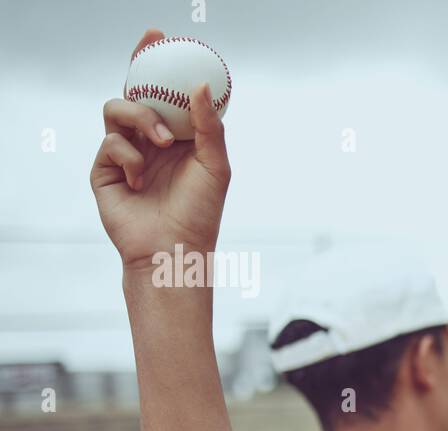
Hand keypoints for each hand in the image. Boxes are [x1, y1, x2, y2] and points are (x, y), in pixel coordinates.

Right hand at [90, 29, 230, 270]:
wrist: (174, 249)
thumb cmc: (201, 212)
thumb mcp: (215, 166)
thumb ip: (208, 126)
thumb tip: (199, 86)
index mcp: (178, 138)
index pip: (166, 94)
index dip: (161, 65)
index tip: (164, 37)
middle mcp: (150, 142)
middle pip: (135, 92)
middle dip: (139, 66)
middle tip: (150, 48)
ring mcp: (125, 154)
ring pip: (117, 109)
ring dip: (141, 117)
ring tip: (163, 143)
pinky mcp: (104, 170)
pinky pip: (109, 143)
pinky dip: (128, 155)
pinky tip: (140, 178)